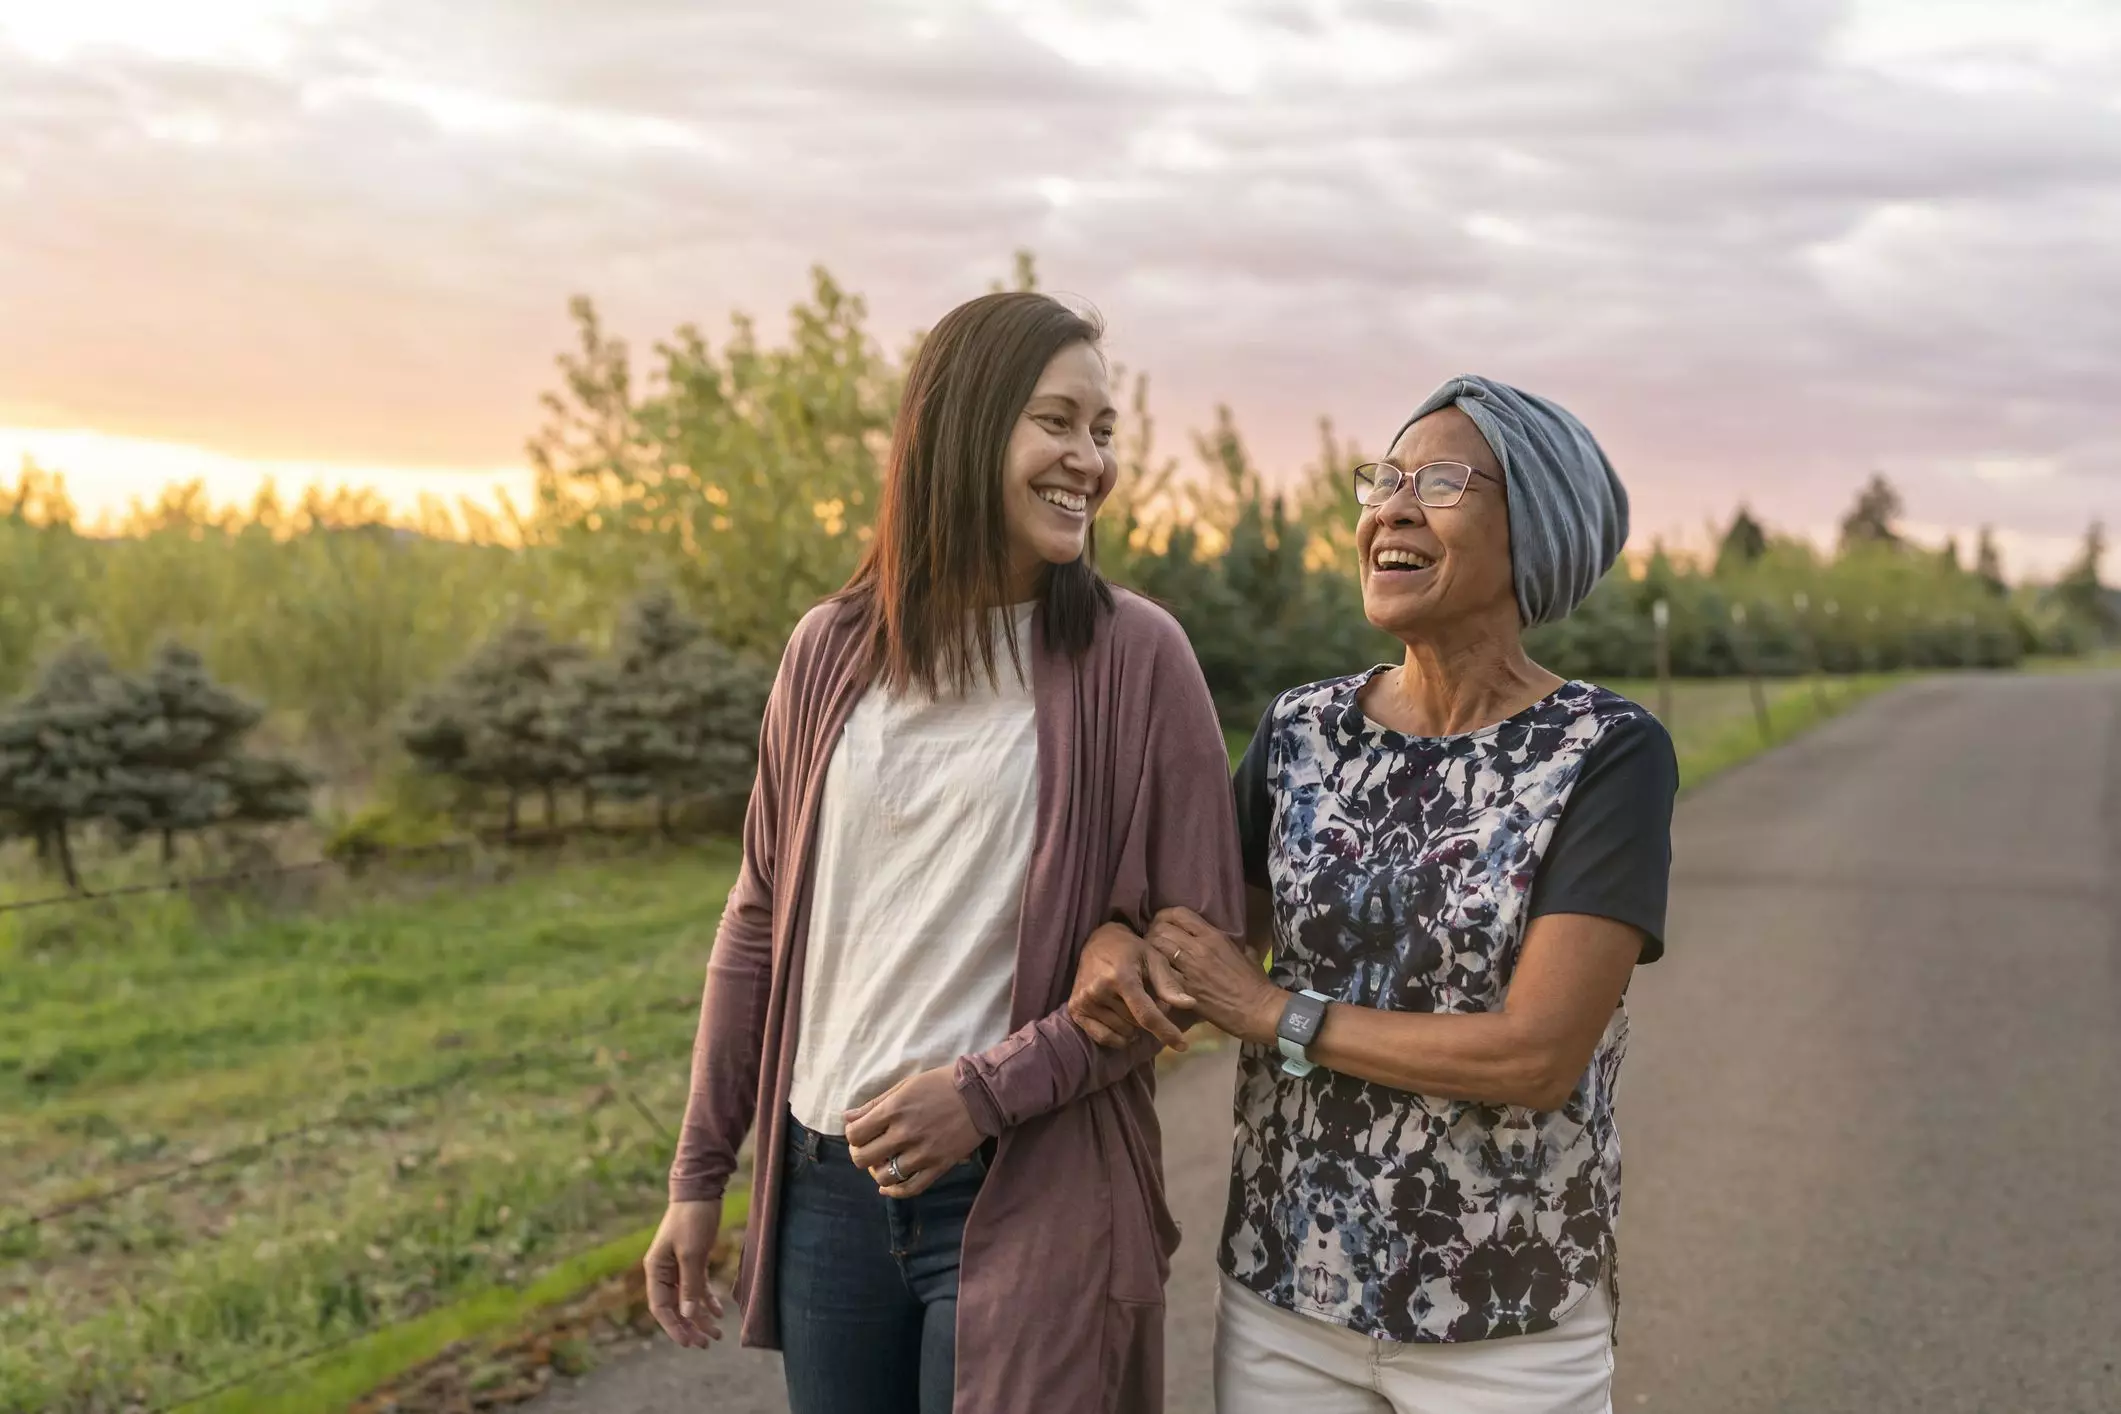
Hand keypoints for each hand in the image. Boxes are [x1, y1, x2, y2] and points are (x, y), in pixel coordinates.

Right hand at [644, 1200, 725, 1348]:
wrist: (701, 1190)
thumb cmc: (692, 1219)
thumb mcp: (692, 1253)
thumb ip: (690, 1285)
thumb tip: (687, 1314)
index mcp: (656, 1270)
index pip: (660, 1307)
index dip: (673, 1327)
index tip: (688, 1343)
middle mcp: (664, 1271)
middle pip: (674, 1307)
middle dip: (689, 1327)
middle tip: (705, 1344)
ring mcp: (678, 1266)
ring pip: (688, 1299)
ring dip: (700, 1317)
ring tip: (716, 1335)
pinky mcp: (693, 1260)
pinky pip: (697, 1287)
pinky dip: (707, 1300)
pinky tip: (719, 1312)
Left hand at [845, 1066, 983, 1197]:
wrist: (981, 1094)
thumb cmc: (941, 1084)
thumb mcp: (905, 1086)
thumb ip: (874, 1104)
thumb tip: (846, 1117)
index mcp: (894, 1110)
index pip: (855, 1134)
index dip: (852, 1136)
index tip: (860, 1133)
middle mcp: (905, 1134)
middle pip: (864, 1159)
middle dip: (860, 1155)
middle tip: (869, 1149)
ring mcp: (922, 1153)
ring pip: (884, 1177)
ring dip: (878, 1172)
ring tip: (884, 1163)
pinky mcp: (938, 1166)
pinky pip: (910, 1189)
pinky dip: (895, 1192)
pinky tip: (889, 1187)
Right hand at [1068, 922, 1195, 1050]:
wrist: (1098, 941)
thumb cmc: (1131, 950)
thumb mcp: (1154, 959)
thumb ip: (1169, 984)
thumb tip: (1190, 1004)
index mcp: (1121, 977)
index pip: (1146, 1014)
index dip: (1166, 1032)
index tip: (1182, 1046)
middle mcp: (1098, 990)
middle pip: (1136, 1025)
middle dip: (1148, 1017)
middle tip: (1146, 998)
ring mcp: (1084, 1001)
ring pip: (1122, 1032)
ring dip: (1133, 1025)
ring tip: (1130, 1002)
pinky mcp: (1075, 1009)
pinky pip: (1103, 1038)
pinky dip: (1117, 1036)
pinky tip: (1120, 1019)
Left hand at [1147, 906, 1285, 1045]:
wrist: (1257, 1010)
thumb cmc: (1255, 982)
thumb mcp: (1246, 954)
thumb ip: (1234, 943)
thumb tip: (1229, 941)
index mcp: (1213, 936)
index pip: (1179, 913)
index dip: (1165, 916)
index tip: (1163, 924)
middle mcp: (1198, 948)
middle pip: (1161, 928)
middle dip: (1153, 933)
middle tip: (1153, 942)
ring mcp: (1189, 968)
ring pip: (1156, 948)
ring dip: (1150, 951)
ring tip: (1151, 958)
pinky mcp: (1183, 989)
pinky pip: (1159, 973)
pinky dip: (1154, 972)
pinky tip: (1155, 976)